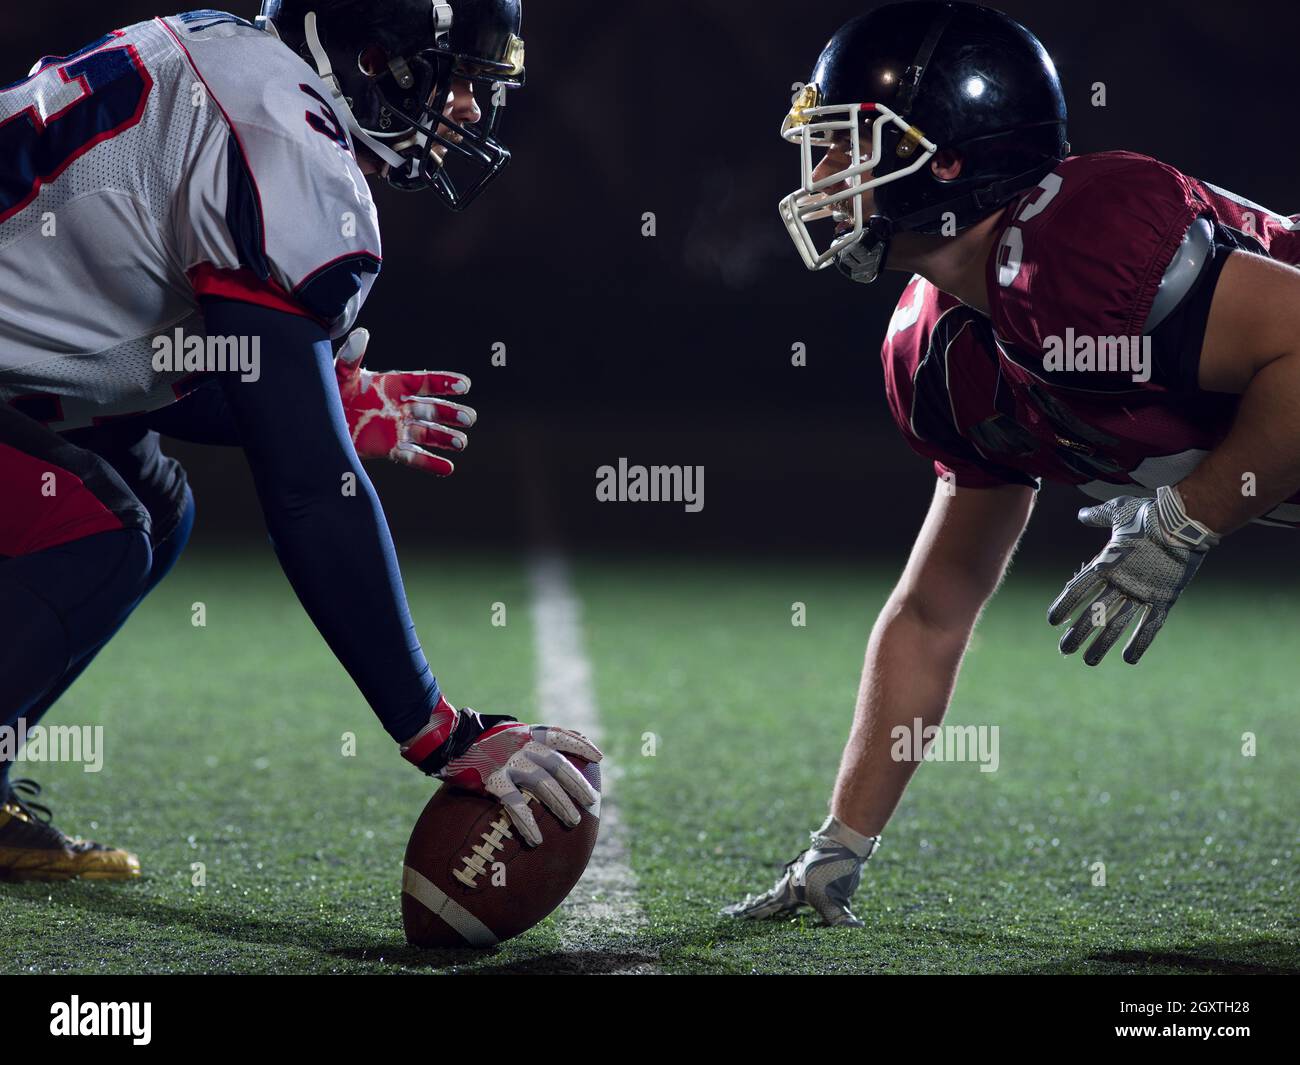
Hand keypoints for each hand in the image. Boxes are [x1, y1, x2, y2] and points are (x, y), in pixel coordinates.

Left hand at [334, 328, 475, 475]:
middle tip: (468, 418)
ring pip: (428, 434)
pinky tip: (448, 468)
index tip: (465, 385)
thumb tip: (363, 334)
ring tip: (461, 443)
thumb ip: (352, 356)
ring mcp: (397, 429)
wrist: (316, 422)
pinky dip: (430, 463)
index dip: (445, 383)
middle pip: (433, 410)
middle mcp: (400, 407)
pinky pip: (413, 457)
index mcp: (394, 385)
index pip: (425, 382)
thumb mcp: (340, 373)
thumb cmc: (329, 392)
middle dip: (451, 414)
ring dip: (446, 438)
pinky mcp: (389, 449)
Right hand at [401, 697, 602, 846]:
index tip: (599, 755)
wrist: (445, 742)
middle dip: (577, 783)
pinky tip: (536, 838)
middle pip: (558, 765)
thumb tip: (551, 749)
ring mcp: (508, 761)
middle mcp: (522, 745)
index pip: (561, 735)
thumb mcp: (506, 734)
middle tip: (591, 801)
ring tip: (573, 821)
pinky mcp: (492, 779)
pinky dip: (526, 822)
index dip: (581, 745)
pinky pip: (515, 804)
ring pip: (543, 784)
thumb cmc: (476, 741)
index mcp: (527, 733)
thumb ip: (528, 740)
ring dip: (560, 804)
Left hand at [1047, 485, 1219, 665]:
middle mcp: (1121, 581)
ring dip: (1102, 644)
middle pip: (1094, 613)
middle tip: (1064, 650)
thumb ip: (1097, 516)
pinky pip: (1150, 625)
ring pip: (1117, 624)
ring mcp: (1143, 592)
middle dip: (1078, 634)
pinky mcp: (1165, 598)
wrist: (1184, 520)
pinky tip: (1128, 659)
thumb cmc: (1149, 513)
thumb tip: (1082, 514)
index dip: (1065, 606)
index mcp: (1106, 562)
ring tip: (1088, 661)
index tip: (1052, 621)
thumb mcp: (1118, 510)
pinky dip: (1140, 642)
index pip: (1078, 589)